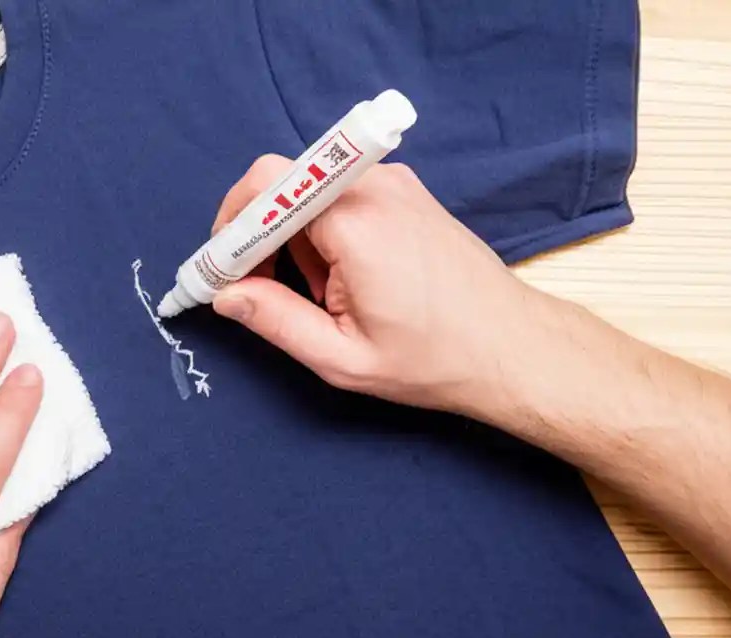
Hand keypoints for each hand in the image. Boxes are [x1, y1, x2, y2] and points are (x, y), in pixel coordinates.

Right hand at [211, 155, 546, 414]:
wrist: (513, 347)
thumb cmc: (436, 359)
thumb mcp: (342, 358)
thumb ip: (275, 321)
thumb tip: (226, 295)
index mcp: (357, 222)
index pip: (265, 188)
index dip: (228, 230)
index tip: (217, 274)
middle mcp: (375, 187)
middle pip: (282, 185)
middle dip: (258, 236)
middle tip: (258, 289)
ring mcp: (394, 185)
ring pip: (309, 194)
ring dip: (293, 239)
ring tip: (321, 297)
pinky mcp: (405, 194)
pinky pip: (339, 198)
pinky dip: (323, 234)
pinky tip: (344, 281)